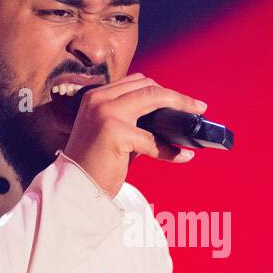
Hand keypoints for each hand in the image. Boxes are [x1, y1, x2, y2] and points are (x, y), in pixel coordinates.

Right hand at [63, 74, 204, 197]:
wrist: (75, 190)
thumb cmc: (95, 166)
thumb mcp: (112, 134)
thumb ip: (134, 121)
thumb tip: (168, 119)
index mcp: (96, 96)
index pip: (135, 82)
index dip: (162, 89)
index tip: (183, 99)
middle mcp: (99, 99)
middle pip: (147, 85)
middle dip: (176, 96)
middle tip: (198, 107)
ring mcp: (106, 113)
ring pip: (154, 97)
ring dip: (180, 106)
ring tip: (196, 118)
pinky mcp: (114, 132)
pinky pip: (153, 139)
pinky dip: (170, 150)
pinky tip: (181, 156)